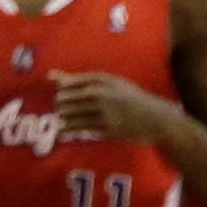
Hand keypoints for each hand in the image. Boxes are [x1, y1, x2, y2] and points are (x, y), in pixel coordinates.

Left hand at [48, 70, 189, 147]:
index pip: (69, 84)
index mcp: (103, 80)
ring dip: (63, 118)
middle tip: (62, 109)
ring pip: (70, 115)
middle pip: (65, 99)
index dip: (63, 91)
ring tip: (65, 119)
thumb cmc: (129, 99)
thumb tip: (49, 76)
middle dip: (61, 105)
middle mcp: (102, 94)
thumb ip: (78, 79)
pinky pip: (79, 128)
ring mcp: (105, 112)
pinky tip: (64, 130)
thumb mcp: (109, 84)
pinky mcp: (108, 129)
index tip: (64, 95)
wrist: (157, 119)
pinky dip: (68, 129)